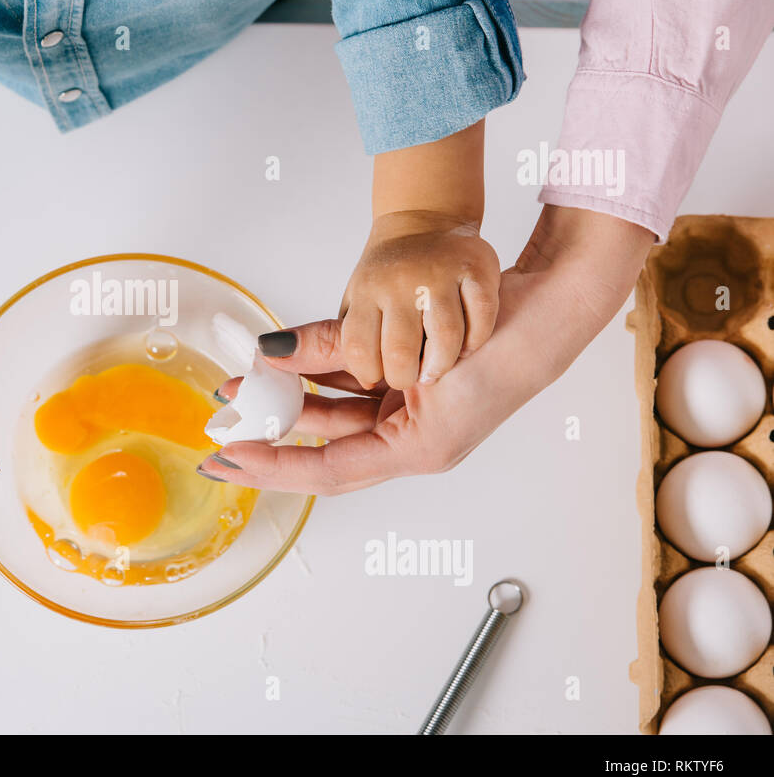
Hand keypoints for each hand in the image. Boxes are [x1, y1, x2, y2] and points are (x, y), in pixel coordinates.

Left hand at [200, 206, 653, 494]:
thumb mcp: (413, 350)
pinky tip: (287, 364)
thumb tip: (269, 350)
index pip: (327, 471)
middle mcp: (412, 441)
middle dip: (271, 438)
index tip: (231, 456)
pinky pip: (354, 391)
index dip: (274, 466)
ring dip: (290, 402)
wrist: (555, 306)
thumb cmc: (506, 340)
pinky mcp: (414, 391)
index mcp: (418, 450)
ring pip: (335, 416)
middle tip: (222, 429)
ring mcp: (413, 416)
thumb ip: (335, 348)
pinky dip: (320, 378)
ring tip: (244, 388)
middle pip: (323, 449)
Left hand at [337, 210, 499, 388]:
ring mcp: (441, 274)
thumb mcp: (355, 303)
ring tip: (435, 368)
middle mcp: (402, 281)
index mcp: (367, 291)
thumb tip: (326, 370)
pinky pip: (481, 319)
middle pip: (401, 351)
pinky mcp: (477, 269)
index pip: (359, 348)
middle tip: (410, 379)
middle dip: (405, 376)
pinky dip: (474, 341)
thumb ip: (338, 339)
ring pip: (446, 339)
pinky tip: (464, 346)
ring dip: (441, 363)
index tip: (375, 378)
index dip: (367, 373)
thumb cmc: (388, 276)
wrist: (424, 221)